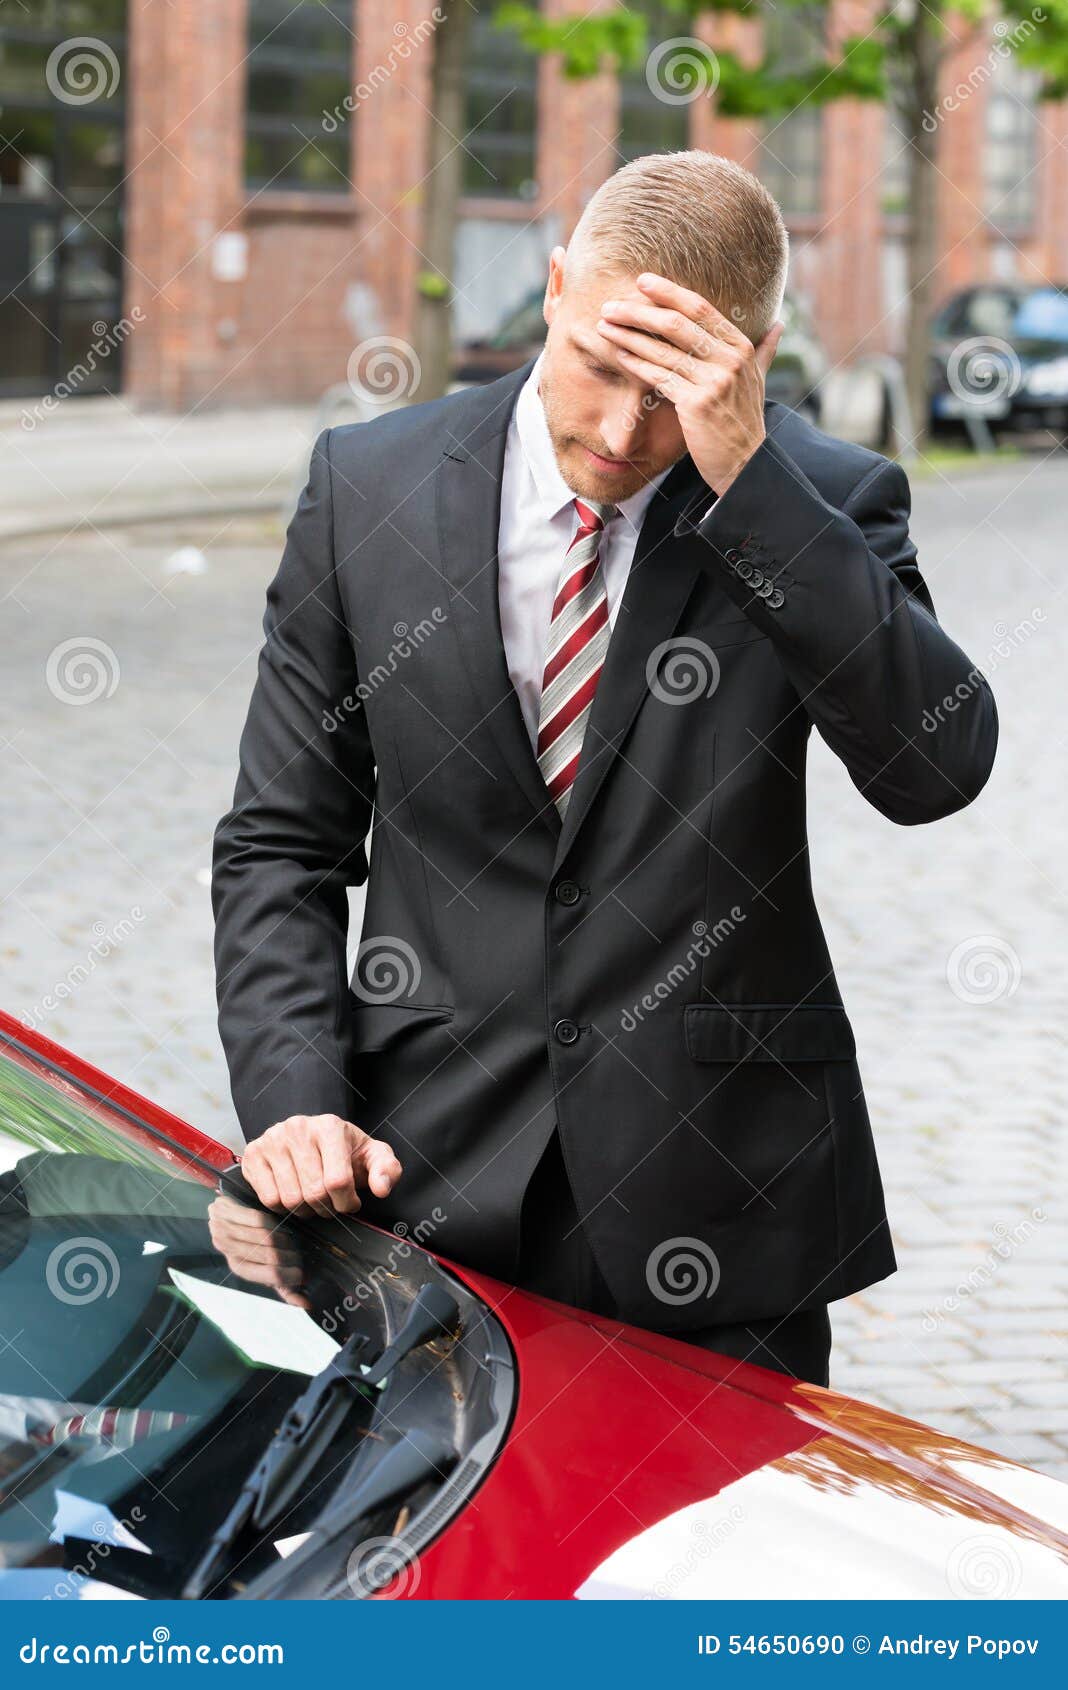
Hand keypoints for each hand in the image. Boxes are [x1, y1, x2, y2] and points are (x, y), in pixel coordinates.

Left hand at [208, 1194, 311, 1310]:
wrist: (222, 1215)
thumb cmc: (247, 1243)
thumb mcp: (263, 1266)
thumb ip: (282, 1286)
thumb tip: (305, 1304)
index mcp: (239, 1268)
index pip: (271, 1275)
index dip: (291, 1275)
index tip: (302, 1275)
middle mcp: (230, 1252)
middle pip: (272, 1255)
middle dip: (291, 1255)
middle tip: (299, 1255)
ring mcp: (226, 1232)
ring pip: (266, 1237)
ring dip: (284, 1239)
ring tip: (290, 1240)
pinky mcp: (226, 1213)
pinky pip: (258, 1219)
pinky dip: (272, 1223)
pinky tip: (278, 1226)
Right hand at [240, 1113, 402, 1217]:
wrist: (314, 1138)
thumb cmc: (346, 1151)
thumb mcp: (373, 1156)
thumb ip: (386, 1170)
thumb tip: (381, 1189)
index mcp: (329, 1126)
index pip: (338, 1181)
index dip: (347, 1203)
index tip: (350, 1202)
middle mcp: (297, 1128)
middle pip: (313, 1193)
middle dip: (327, 1208)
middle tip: (331, 1203)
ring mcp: (272, 1140)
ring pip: (290, 1199)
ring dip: (305, 1210)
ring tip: (312, 1198)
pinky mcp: (254, 1154)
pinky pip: (269, 1199)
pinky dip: (284, 1207)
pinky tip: (293, 1193)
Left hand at [596, 273, 783, 493]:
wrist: (746, 464)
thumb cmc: (744, 422)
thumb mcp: (759, 381)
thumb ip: (764, 351)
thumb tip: (779, 325)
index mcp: (741, 347)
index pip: (700, 308)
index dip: (669, 292)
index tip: (642, 281)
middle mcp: (730, 359)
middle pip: (677, 323)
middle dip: (640, 311)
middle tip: (611, 304)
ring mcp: (714, 381)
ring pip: (663, 349)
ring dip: (629, 335)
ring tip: (604, 326)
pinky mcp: (696, 403)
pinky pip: (659, 377)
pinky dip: (636, 365)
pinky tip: (618, 356)